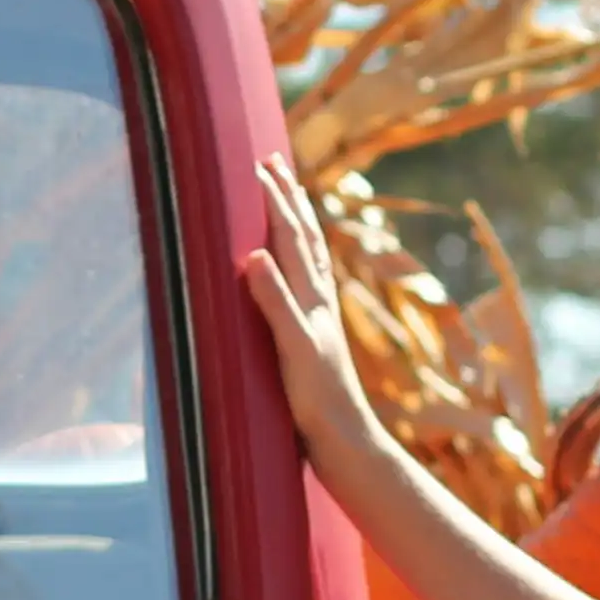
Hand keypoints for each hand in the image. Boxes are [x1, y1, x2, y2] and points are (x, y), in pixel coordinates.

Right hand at [238, 158, 393, 470]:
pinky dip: (299, 256)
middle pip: (303, 234)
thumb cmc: (317, 398)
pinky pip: (306, 278)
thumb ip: (275, 302)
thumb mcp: (292, 348)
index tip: (255, 164)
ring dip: (297, 219)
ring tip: (290, 195)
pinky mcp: (314, 333)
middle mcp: (318, 297)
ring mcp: (318, 314)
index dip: (273, 199)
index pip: (290, 235)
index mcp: (311, 295)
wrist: (345, 438)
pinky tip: (296, 263)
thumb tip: (254, 255)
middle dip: (287, 196)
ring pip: (309, 253)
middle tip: (273, 161)